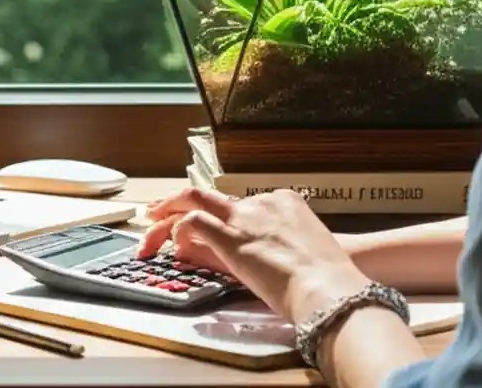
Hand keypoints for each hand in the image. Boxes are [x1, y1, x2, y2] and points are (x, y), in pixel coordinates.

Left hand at [138, 187, 370, 324]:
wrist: (330, 286)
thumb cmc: (327, 277)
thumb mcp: (306, 251)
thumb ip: (280, 246)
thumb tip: (259, 259)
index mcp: (283, 202)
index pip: (237, 203)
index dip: (215, 213)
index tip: (204, 223)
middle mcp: (262, 203)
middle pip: (211, 195)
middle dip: (180, 199)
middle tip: (159, 209)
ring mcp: (245, 217)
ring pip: (194, 197)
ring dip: (168, 209)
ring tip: (150, 222)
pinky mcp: (232, 237)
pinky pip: (194, 222)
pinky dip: (178, 230)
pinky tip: (173, 245)